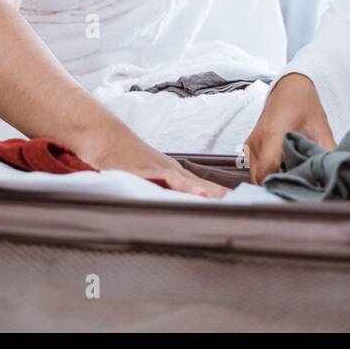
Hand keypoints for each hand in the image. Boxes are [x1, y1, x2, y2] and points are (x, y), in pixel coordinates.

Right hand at [78, 123, 230, 197]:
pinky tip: (198, 195)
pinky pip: (170, 180)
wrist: (104, 136)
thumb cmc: (123, 159)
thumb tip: (170, 211)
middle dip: (223, 199)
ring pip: (191, 183)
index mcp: (175, 175)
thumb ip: (158, 192)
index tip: (242, 209)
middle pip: (204, 186)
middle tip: (245, 209)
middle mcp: (173, 171)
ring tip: (227, 204)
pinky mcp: (148, 169)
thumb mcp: (144, 178)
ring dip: (210, 194)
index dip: (222, 198)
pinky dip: (185, 188)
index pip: (204, 188)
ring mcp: (162, 169)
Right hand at [243, 74, 336, 183]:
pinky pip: (256, 168)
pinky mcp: (250, 146)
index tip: (297, 191)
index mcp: (272, 134)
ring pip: (256, 175)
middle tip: (299, 187)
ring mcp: (250, 144)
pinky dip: (268, 173)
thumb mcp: (321, 128)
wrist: (289, 87)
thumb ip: (326, 152)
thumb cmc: (304, 105)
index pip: (267, 172)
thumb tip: (333, 174)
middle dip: (278, 185)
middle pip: (259, 178)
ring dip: (272, 180)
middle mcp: (257, 141)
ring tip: (293, 178)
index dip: (280, 185)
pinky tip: (285, 170)